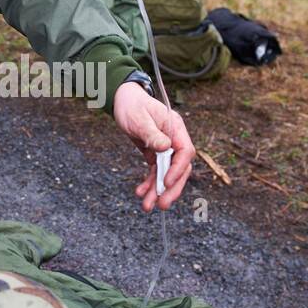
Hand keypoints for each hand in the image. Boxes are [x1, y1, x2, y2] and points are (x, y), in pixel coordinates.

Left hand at [112, 82, 194, 210]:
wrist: (122, 100)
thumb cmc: (131, 105)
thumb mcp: (139, 119)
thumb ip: (152, 134)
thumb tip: (165, 147)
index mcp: (175, 128)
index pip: (185, 152)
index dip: (178, 169)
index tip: (166, 182)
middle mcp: (174, 139)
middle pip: (179, 168)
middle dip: (171, 188)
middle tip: (162, 205)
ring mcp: (166, 148)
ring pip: (167, 174)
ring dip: (158, 191)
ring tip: (147, 206)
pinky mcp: (156, 154)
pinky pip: (156, 172)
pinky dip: (149, 184)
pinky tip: (140, 193)